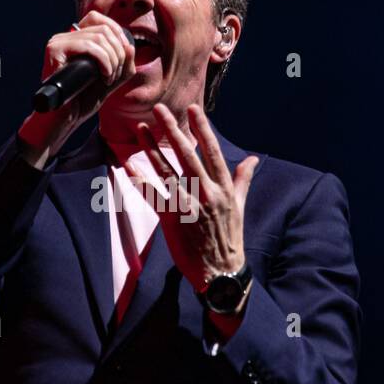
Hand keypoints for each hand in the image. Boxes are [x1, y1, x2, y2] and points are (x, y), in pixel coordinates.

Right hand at [18, 11, 135, 168]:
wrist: (64, 119)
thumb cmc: (83, 101)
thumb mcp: (111, 79)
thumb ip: (124, 64)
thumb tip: (129, 45)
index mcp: (75, 39)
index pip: (100, 20)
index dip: (118, 34)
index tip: (124, 56)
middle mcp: (65, 37)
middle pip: (103, 28)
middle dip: (118, 51)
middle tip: (116, 73)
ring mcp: (58, 42)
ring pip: (98, 37)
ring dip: (112, 59)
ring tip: (109, 78)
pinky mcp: (54, 50)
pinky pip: (88, 46)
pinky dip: (104, 61)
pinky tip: (104, 76)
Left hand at [123, 103, 258, 294]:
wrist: (221, 273)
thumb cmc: (229, 238)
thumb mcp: (239, 207)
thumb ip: (242, 180)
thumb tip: (253, 159)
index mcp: (224, 188)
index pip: (212, 152)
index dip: (202, 129)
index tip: (193, 109)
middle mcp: (208, 194)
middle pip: (187, 155)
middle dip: (173, 129)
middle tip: (159, 109)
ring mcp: (190, 207)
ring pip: (167, 172)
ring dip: (151, 149)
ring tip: (140, 129)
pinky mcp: (173, 221)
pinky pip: (154, 197)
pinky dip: (141, 181)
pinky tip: (129, 166)